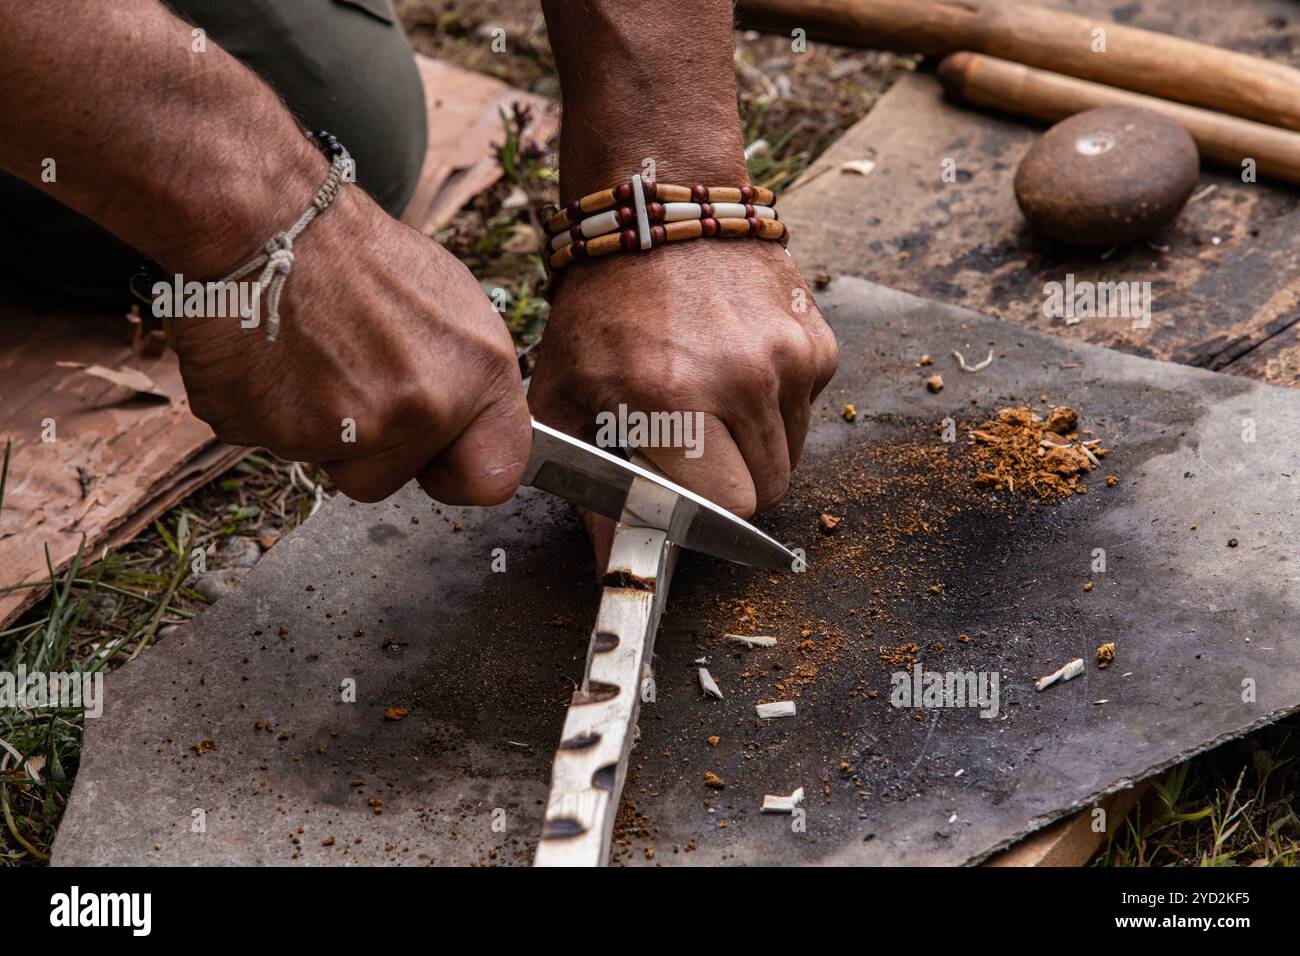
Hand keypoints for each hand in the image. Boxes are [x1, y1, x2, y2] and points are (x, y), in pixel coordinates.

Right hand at [165, 185, 531, 503]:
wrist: (268, 222)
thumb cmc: (359, 256)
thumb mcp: (454, 307)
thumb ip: (468, 382)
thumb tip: (469, 431)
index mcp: (480, 375)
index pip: (495, 477)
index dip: (459, 469)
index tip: (440, 456)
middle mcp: (426, 408)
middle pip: (394, 477)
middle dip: (373, 443)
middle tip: (352, 372)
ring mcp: (354, 427)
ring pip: (336, 465)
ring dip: (321, 429)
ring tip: (313, 357)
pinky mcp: (283, 434)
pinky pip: (279, 447)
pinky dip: (272, 413)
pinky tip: (276, 360)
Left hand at [529, 236, 837, 519]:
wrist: (657, 213)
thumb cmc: (602, 309)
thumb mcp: (566, 395)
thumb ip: (587, 487)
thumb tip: (609, 563)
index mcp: (674, 400)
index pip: (726, 509)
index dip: (705, 516)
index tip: (684, 500)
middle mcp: (741, 379)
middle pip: (769, 491)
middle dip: (735, 488)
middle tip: (698, 456)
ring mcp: (788, 357)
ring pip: (793, 454)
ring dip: (759, 450)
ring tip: (714, 407)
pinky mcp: (816, 340)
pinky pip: (809, 408)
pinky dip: (780, 406)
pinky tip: (739, 369)